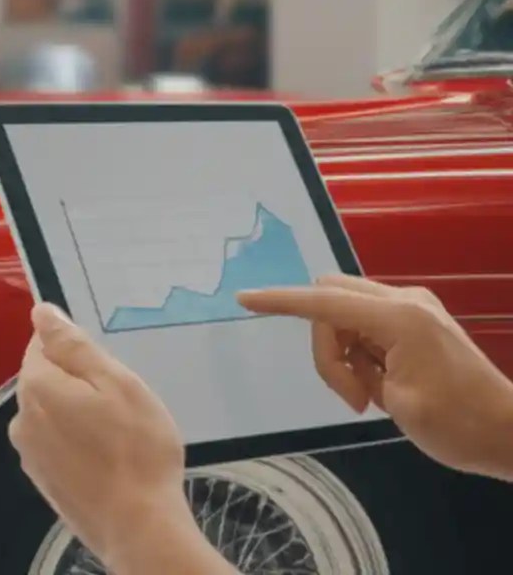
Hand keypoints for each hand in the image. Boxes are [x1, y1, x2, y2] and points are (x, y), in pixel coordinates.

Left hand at [9, 303, 235, 573]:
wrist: (137, 525)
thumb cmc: (136, 447)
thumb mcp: (116, 383)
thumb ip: (73, 345)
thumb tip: (41, 312)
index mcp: (36, 386)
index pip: (42, 344)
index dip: (75, 348)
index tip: (107, 366)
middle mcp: (20, 416)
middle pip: (44, 379)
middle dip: (76, 380)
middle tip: (119, 400)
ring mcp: (28, 452)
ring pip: (49, 412)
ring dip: (75, 411)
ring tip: (116, 429)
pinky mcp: (41, 479)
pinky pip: (54, 442)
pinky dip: (74, 440)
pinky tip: (104, 455)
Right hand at [239, 274, 512, 480]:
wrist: (509, 433)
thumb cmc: (456, 425)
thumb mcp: (396, 402)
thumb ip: (358, 365)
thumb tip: (347, 351)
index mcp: (399, 318)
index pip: (324, 302)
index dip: (281, 301)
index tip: (245, 299)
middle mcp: (405, 302)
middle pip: (331, 298)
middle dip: (323, 341)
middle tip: (348, 392)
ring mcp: (413, 309)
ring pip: (345, 313)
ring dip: (341, 353)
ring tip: (368, 397)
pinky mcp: (417, 322)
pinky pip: (365, 324)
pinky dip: (358, 353)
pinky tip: (379, 385)